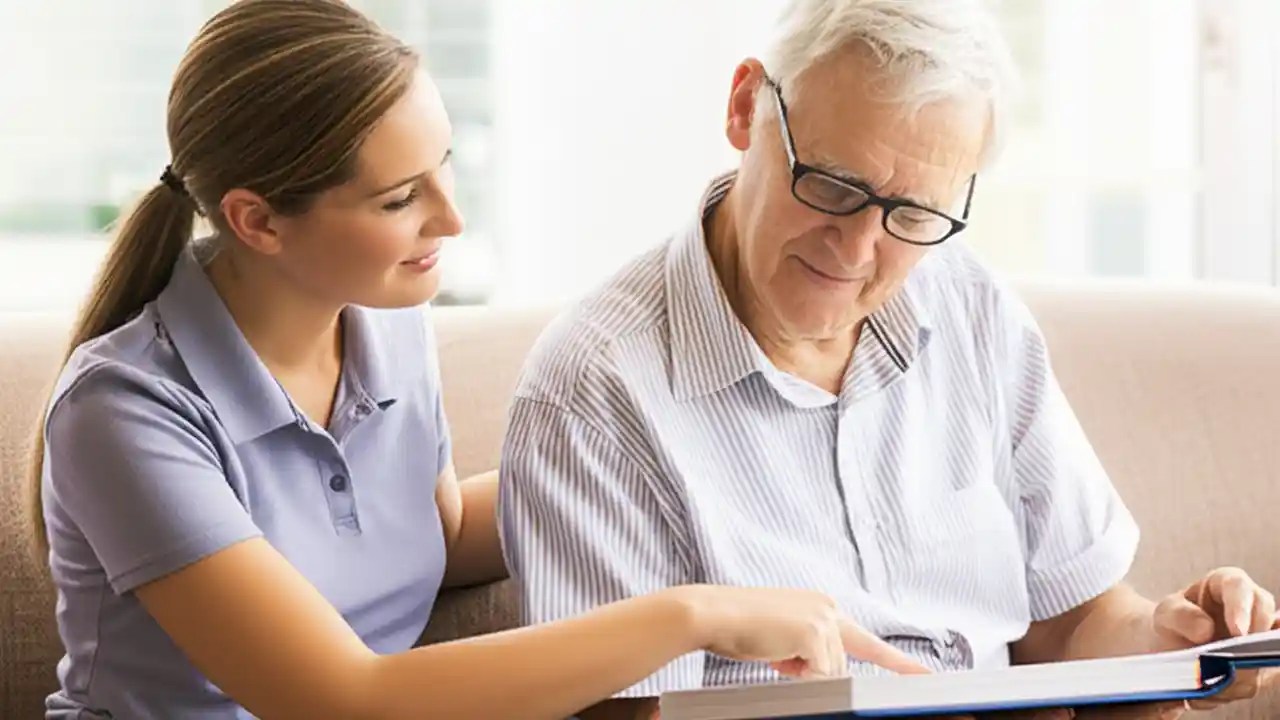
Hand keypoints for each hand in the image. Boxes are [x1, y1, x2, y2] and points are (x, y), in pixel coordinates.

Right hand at [671, 585, 929, 678]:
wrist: (711, 612)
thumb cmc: (738, 626)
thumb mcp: (780, 638)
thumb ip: (806, 650)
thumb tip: (819, 672)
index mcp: (821, 606)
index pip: (866, 641)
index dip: (899, 662)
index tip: (926, 676)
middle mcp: (828, 608)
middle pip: (839, 665)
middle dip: (810, 672)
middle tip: (777, 656)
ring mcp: (824, 619)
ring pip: (829, 672)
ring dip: (800, 673)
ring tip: (771, 650)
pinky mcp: (815, 633)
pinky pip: (817, 674)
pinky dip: (796, 675)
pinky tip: (775, 655)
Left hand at [1096, 567, 1279, 716]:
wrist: (1170, 647)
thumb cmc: (1172, 623)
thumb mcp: (1165, 614)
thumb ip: (1180, 616)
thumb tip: (1206, 630)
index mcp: (1225, 585)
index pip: (1239, 587)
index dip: (1242, 609)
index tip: (1238, 632)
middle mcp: (1251, 608)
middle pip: (1263, 622)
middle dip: (1249, 647)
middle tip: (1229, 664)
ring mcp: (1258, 638)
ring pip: (1265, 656)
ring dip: (1241, 673)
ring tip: (1213, 681)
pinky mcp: (1260, 664)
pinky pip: (1263, 677)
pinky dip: (1241, 687)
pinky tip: (1218, 689)